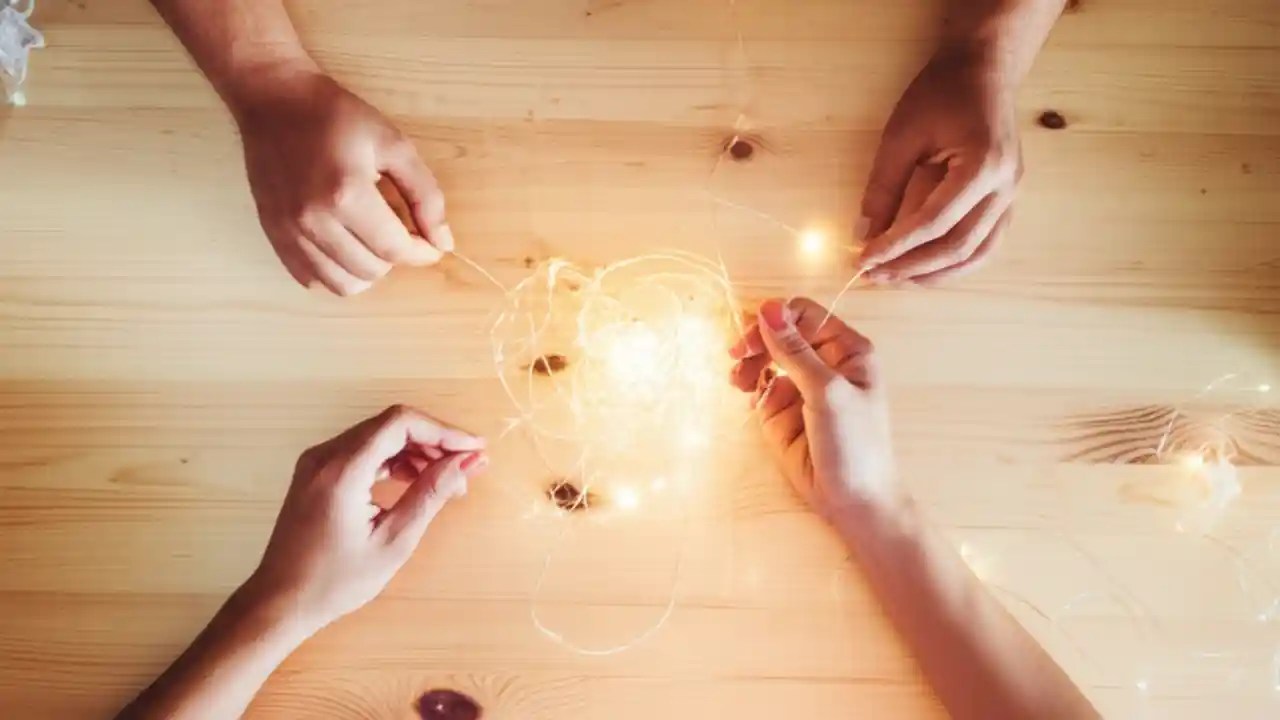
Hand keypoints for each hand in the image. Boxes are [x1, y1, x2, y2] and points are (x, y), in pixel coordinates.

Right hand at [233, 69, 451, 295]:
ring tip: (371, 241)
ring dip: (367, 271)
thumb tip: (442, 242)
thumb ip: (425, 196)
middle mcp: (313, 220)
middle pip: (370, 271)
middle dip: (395, 258)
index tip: (432, 244)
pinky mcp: (273, 235)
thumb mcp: (394, 145)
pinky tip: (345, 248)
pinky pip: (312, 280)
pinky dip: (336, 273)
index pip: (394, 249)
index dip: (422, 253)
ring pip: (342, 284)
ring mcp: (288, 231)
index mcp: (346, 193)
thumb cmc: (337, 117)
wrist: (273, 101)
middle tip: (398, 231)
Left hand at [242, 405, 487, 630]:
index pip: (401, 423)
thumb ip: (431, 494)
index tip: (474, 450)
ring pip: (379, 436)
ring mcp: (318, 461)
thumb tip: (467, 463)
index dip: (444, 432)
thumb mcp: (394, 541)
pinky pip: (363, 450)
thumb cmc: (336, 581)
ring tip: (447, 482)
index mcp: (343, 471)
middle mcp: (326, 455)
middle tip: (467, 470)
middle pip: (391, 425)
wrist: (281, 600)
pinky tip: (416, 482)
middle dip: (434, 442)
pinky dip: (394, 460)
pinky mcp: (318, 471)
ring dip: (416, 451)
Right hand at [729, 298, 899, 520]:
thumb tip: (767, 308)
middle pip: (781, 333)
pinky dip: (750, 385)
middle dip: (758, 340)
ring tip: (739, 380)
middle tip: (737, 354)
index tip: (752, 331)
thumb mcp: (827, 392)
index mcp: (847, 349)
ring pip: (766, 357)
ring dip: (749, 362)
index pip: (806, 315)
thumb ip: (794, 350)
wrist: (854, 501)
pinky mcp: (782, 411)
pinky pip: (760, 386)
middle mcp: (824, 362)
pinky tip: (747, 393)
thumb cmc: (855, 444)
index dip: (777, 317)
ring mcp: (801, 386)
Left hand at [858, 48, 1021, 284]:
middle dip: (911, 267)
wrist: (983, 71)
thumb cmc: (941, 94)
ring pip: (977, 254)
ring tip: (895, 278)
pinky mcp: (1007, 201)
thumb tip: (863, 234)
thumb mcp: (902, 135)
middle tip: (873, 275)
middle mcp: (1006, 187)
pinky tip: (923, 268)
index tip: (863, 259)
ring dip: (934, 273)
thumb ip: (883, 187)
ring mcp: (1012, 196)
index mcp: (983, 166)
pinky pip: (985, 245)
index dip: (896, 245)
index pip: (934, 222)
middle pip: (958, 246)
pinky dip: (954, 263)